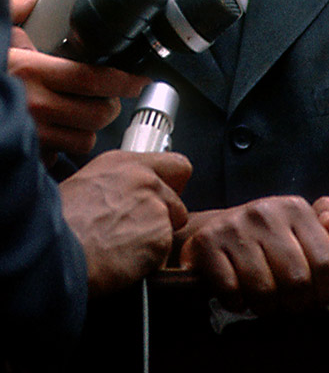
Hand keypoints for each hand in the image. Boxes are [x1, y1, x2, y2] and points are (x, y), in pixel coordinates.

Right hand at [9, 0, 148, 161]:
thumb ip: (13, 10)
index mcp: (31, 71)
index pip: (91, 78)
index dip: (123, 80)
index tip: (139, 78)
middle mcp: (33, 105)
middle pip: (97, 113)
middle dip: (110, 106)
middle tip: (109, 97)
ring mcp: (31, 133)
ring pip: (84, 138)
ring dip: (90, 128)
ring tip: (84, 115)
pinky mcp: (27, 153)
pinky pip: (61, 156)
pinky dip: (67, 147)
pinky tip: (61, 133)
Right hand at [60, 149, 191, 295]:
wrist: (53, 254)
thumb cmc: (58, 226)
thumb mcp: (83, 186)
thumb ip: (114, 186)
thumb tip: (121, 198)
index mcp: (122, 163)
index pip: (175, 164)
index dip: (170, 184)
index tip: (162, 197)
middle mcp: (143, 178)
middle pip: (178, 199)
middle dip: (164, 218)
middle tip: (134, 233)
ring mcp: (155, 204)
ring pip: (172, 227)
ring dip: (155, 240)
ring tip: (122, 249)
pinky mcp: (160, 235)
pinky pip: (164, 252)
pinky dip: (150, 261)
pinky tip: (123, 261)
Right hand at [178, 195, 328, 315]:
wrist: (214, 230)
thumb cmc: (270, 236)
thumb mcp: (306, 233)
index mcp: (296, 208)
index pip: (326, 263)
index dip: (324, 291)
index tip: (316, 298)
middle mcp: (266, 211)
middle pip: (297, 280)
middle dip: (296, 303)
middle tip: (290, 303)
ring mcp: (236, 225)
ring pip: (265, 290)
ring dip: (266, 306)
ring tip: (265, 300)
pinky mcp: (208, 243)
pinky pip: (233, 291)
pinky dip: (238, 302)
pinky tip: (239, 292)